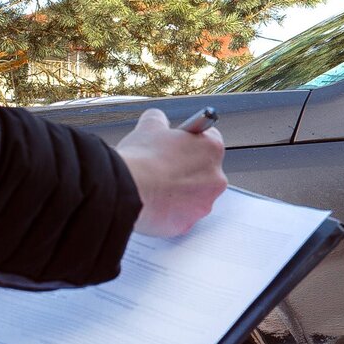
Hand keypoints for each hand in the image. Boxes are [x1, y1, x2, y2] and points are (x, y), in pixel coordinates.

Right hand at [116, 108, 227, 235]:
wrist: (127, 189)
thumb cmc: (141, 159)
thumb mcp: (148, 127)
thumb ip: (159, 120)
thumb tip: (157, 119)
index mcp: (212, 148)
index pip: (210, 141)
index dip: (191, 143)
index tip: (181, 145)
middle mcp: (216, 177)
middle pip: (204, 172)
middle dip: (186, 170)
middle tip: (164, 168)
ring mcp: (204, 203)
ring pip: (194, 196)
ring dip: (179, 193)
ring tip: (156, 187)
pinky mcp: (188, 223)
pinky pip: (181, 216)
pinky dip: (170, 212)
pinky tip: (154, 203)